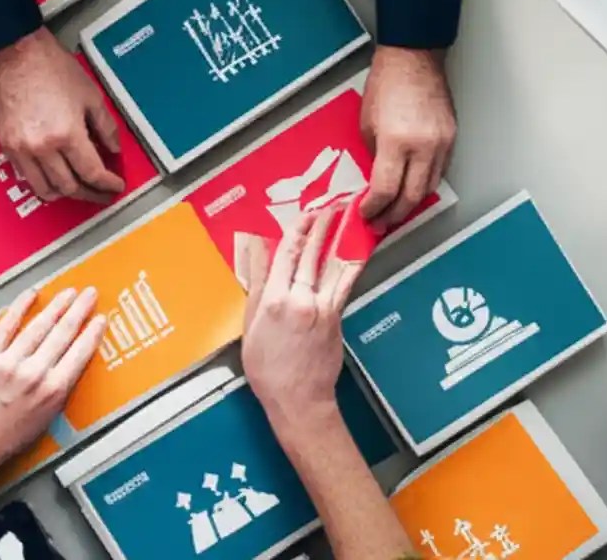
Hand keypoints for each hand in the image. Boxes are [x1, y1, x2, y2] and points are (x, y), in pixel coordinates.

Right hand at [0, 28, 125, 203]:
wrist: (15, 54)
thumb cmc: (49, 67)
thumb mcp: (90, 95)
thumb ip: (105, 126)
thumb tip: (113, 148)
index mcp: (67, 133)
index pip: (92, 173)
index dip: (107, 185)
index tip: (114, 185)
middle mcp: (42, 146)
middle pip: (69, 186)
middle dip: (89, 193)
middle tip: (100, 192)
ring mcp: (21, 148)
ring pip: (45, 189)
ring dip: (64, 193)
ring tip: (77, 189)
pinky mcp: (6, 145)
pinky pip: (25, 176)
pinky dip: (42, 181)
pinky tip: (52, 175)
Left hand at [0, 287, 105, 470]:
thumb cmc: (9, 436)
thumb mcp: (48, 417)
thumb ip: (60, 388)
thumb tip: (71, 361)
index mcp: (53, 391)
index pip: (80, 353)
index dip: (92, 333)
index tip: (100, 319)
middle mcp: (33, 373)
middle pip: (63, 333)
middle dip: (79, 310)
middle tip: (90, 294)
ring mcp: (9, 362)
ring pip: (39, 326)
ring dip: (57, 306)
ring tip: (68, 293)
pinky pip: (6, 325)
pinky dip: (19, 307)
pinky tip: (31, 295)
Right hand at [240, 209, 364, 430]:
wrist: (298, 399)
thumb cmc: (268, 369)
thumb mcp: (251, 327)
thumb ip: (257, 288)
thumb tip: (256, 259)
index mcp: (275, 302)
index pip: (286, 257)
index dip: (296, 232)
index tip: (303, 215)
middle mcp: (301, 300)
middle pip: (311, 256)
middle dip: (320, 229)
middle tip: (327, 207)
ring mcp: (322, 308)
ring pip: (332, 267)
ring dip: (338, 240)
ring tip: (345, 220)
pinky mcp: (336, 318)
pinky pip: (343, 285)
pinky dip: (350, 266)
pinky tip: (355, 253)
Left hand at [358, 46, 455, 228]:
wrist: (414, 59)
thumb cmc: (387, 84)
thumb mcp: (367, 125)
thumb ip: (374, 156)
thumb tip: (377, 180)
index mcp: (396, 141)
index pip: (385, 190)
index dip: (374, 208)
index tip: (366, 214)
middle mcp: (423, 146)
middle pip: (411, 197)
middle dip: (394, 215)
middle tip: (381, 223)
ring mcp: (442, 143)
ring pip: (429, 187)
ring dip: (411, 203)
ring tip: (395, 211)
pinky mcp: (451, 138)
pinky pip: (440, 171)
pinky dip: (425, 184)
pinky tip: (412, 189)